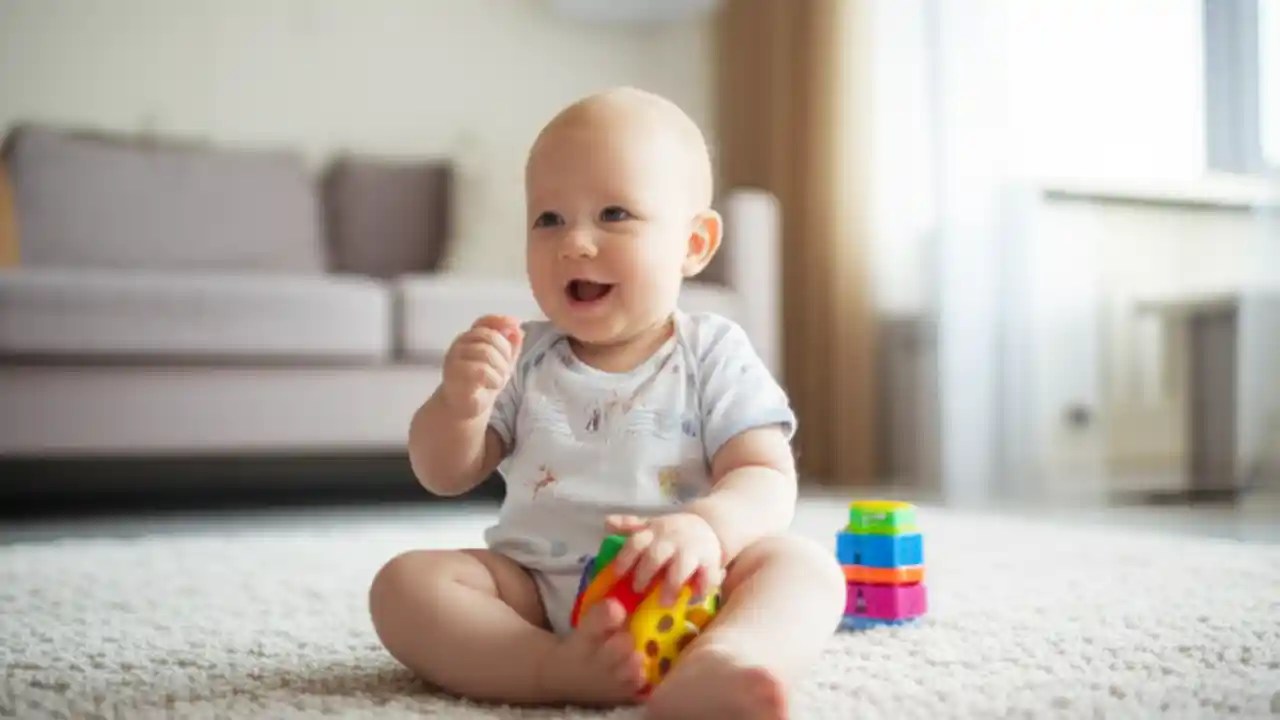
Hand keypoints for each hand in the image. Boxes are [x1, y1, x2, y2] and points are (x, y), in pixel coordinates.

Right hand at [441, 315, 523, 419]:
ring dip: (500, 368)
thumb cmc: (484, 383)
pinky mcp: (454, 375)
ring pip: (485, 352)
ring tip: (499, 380)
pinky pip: (481, 370)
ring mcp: (454, 358)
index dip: (500, 320)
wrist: (465, 407)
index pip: (483, 321)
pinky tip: (493, 386)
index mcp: (471, 338)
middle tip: (506, 370)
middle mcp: (460, 344)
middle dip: (505, 353)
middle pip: (489, 336)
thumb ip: (511, 346)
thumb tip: (517, 329)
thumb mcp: (503, 362)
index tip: (515, 325)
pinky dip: (494, 378)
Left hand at [605, 513, 723, 606]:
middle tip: (637, 590)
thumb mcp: (651, 526)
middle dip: (645, 574)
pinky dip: (702, 589)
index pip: (635, 543)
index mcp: (654, 532)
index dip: (624, 559)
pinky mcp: (711, 562)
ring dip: (671, 584)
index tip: (616, 575)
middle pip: (655, 556)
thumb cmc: (671, 533)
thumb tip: (606, 522)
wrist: (709, 525)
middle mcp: (672, 540)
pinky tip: (693, 599)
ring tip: (664, 602)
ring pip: (681, 567)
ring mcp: (692, 550)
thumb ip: (630, 527)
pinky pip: (708, 577)